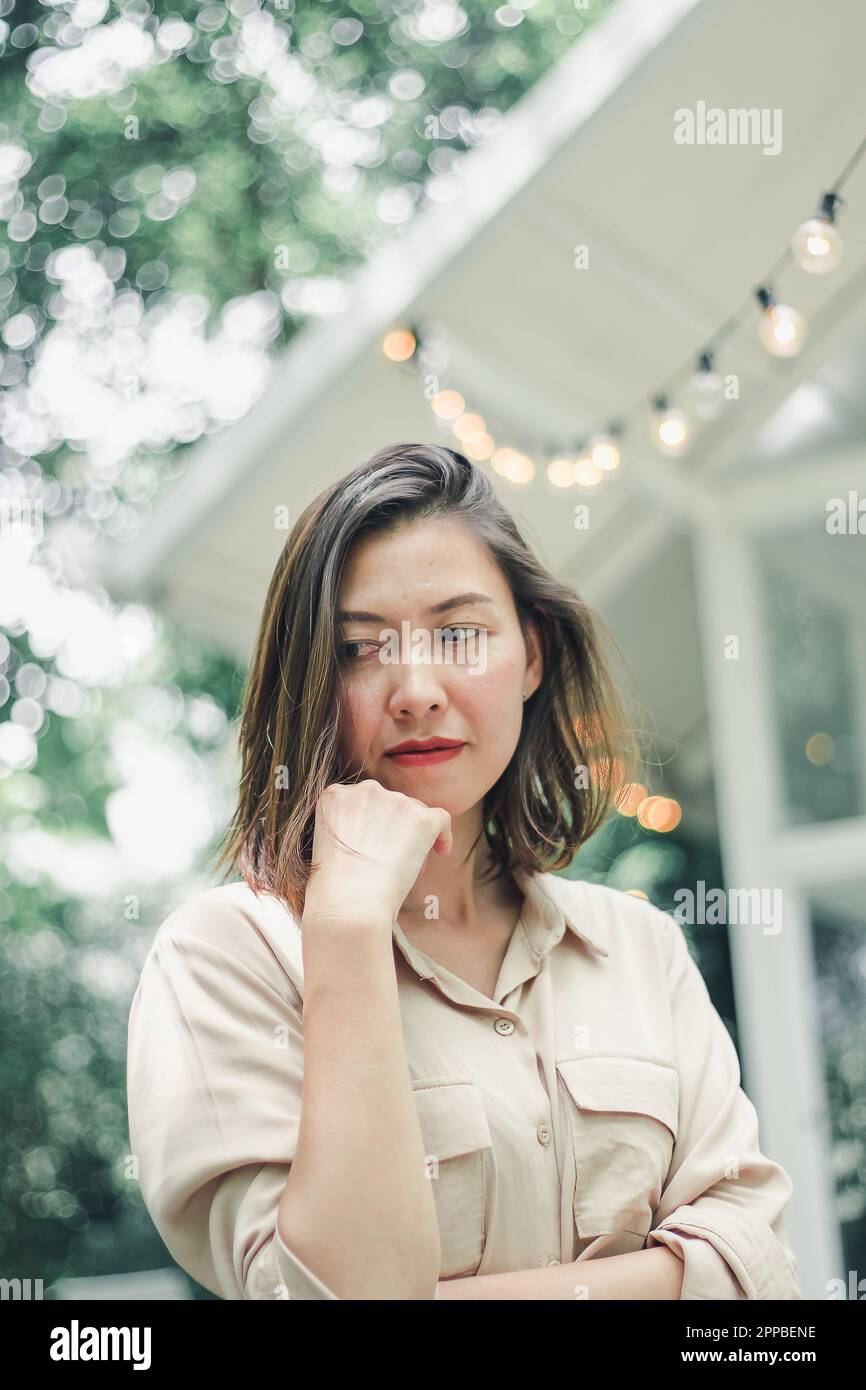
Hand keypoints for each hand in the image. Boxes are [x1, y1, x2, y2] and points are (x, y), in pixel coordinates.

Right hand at [303, 779, 452, 927]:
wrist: (349, 903)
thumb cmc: (335, 887)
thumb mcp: (330, 845)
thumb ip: (350, 827)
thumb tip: (382, 832)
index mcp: (335, 796)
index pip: (364, 802)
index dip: (374, 824)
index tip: (377, 846)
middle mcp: (364, 791)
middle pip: (390, 805)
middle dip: (395, 830)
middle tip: (393, 860)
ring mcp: (394, 801)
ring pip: (414, 812)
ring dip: (413, 837)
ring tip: (409, 868)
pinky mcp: (421, 818)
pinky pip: (440, 818)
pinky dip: (443, 835)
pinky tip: (441, 852)